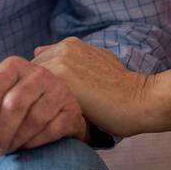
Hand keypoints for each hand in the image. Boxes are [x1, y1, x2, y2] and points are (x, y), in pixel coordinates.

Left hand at [0, 56, 87, 155]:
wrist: (57, 110)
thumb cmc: (20, 107)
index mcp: (13, 67)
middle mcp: (38, 73)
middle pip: (14, 105)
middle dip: (0, 133)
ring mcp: (58, 90)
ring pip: (33, 119)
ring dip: (16, 140)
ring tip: (8, 148)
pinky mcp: (72, 109)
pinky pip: (51, 130)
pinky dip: (35, 143)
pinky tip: (28, 146)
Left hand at [31, 38, 151, 138]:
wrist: (141, 100)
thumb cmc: (121, 92)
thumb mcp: (97, 65)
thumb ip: (69, 60)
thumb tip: (38, 50)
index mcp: (69, 45)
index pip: (37, 66)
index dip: (37, 87)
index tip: (42, 103)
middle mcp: (62, 49)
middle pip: (29, 75)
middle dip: (30, 93)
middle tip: (37, 114)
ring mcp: (60, 62)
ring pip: (30, 85)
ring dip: (30, 101)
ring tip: (39, 121)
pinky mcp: (61, 80)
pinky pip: (36, 96)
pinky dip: (35, 110)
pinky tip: (44, 123)